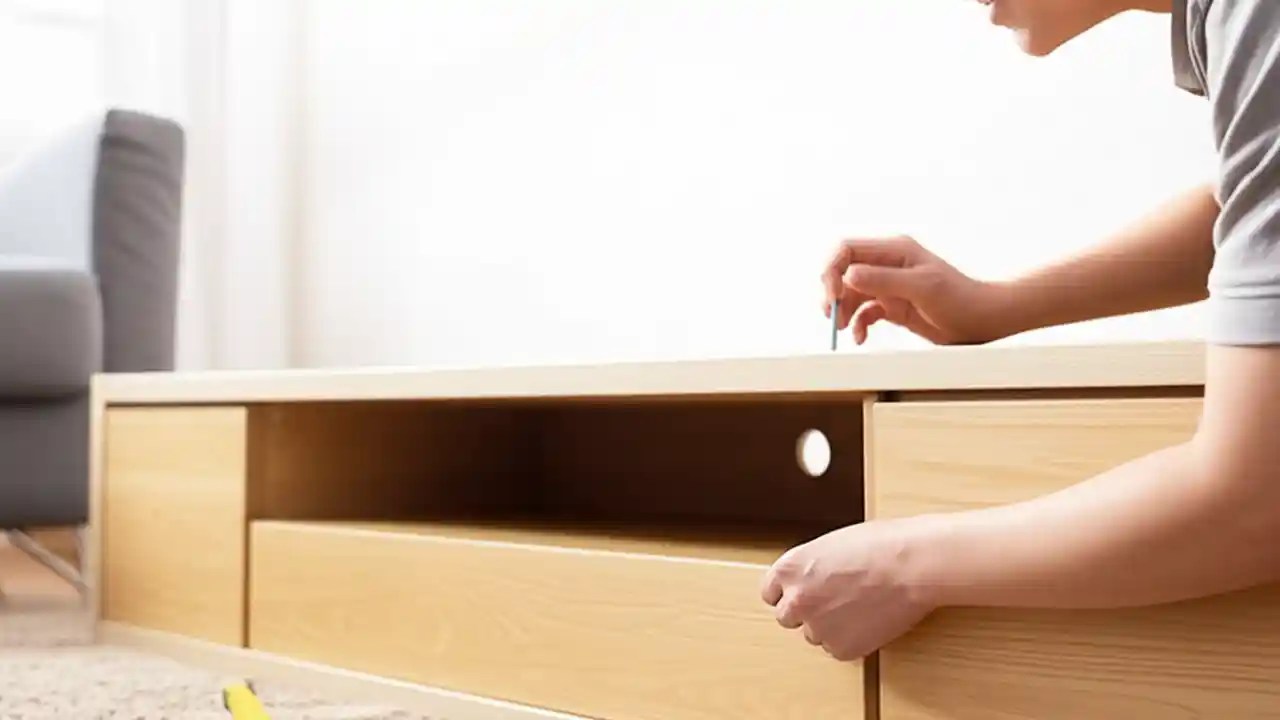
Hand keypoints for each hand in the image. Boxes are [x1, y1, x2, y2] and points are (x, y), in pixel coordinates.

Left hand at [761, 519, 936, 661]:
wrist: (910, 567)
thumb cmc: (880, 546)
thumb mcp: (831, 546)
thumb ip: (811, 567)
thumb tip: (812, 580)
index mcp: (790, 569)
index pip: (770, 593)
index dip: (789, 593)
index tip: (803, 595)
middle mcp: (796, 600)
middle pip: (787, 618)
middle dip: (807, 612)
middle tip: (833, 603)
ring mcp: (817, 627)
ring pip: (814, 635)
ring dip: (830, 627)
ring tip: (859, 608)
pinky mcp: (841, 649)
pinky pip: (839, 650)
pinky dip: (852, 641)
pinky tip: (870, 621)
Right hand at [822, 235, 1008, 344]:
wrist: (984, 320)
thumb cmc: (961, 298)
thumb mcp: (921, 287)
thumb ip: (884, 280)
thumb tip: (848, 276)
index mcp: (893, 250)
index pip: (847, 249)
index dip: (832, 270)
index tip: (833, 295)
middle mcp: (887, 264)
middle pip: (843, 271)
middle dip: (833, 292)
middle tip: (832, 314)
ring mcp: (889, 286)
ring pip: (851, 294)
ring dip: (843, 311)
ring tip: (843, 328)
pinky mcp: (892, 306)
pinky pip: (864, 312)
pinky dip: (857, 325)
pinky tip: (860, 337)